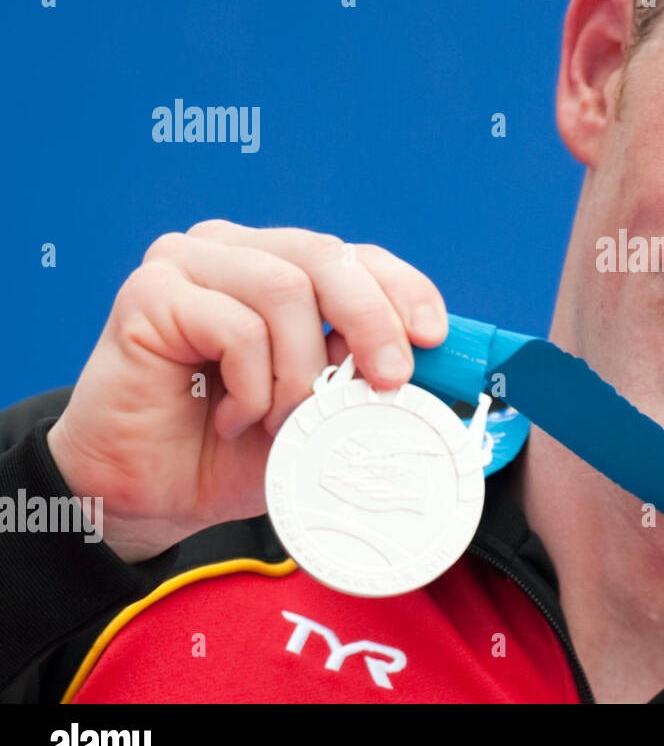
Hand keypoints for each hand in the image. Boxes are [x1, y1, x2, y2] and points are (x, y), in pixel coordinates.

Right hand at [45, 220, 447, 562]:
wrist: (150, 495)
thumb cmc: (234, 448)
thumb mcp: (321, 407)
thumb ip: (363, 372)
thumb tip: (432, 363)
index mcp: (280, 265)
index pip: (355, 255)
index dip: (401, 288)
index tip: (432, 336)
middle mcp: (235, 251)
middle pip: (326, 256)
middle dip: (370, 321)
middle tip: (388, 380)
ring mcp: (187, 264)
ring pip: (284, 289)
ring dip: (299, 369)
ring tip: (283, 419)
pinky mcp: (150, 295)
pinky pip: (234, 326)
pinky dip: (252, 383)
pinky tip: (237, 416)